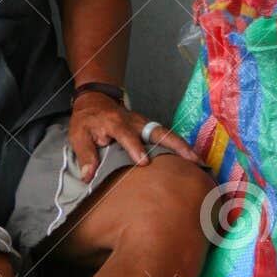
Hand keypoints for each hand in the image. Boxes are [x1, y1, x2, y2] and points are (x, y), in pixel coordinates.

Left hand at [68, 92, 200, 182]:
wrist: (95, 100)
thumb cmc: (86, 120)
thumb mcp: (78, 135)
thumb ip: (85, 154)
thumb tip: (88, 175)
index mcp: (114, 123)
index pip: (126, 135)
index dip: (135, 148)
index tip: (144, 162)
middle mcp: (134, 122)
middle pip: (157, 131)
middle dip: (174, 144)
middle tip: (190, 158)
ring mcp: (144, 123)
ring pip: (166, 133)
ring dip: (182, 145)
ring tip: (198, 161)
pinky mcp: (149, 127)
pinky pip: (165, 135)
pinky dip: (179, 145)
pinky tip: (190, 158)